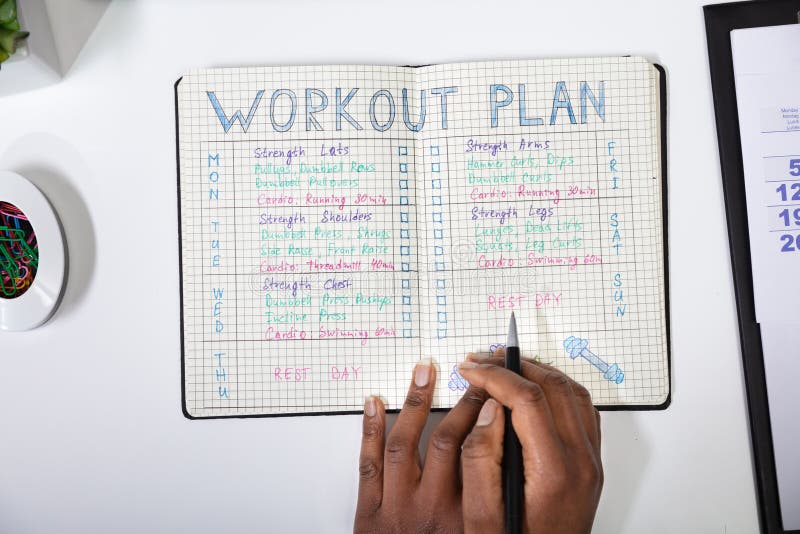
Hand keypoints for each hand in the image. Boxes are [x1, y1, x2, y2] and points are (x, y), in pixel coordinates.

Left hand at [354, 358, 488, 533]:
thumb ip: (488, 505)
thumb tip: (507, 467)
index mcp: (463, 519)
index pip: (479, 457)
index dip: (489, 420)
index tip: (500, 396)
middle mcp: (431, 508)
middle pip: (447, 442)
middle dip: (462, 405)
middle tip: (473, 379)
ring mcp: (396, 507)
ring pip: (405, 444)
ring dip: (414, 403)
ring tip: (424, 372)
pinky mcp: (369, 511)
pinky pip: (368, 462)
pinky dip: (369, 429)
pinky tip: (373, 403)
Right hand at [457, 352, 602, 533]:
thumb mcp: (481, 515)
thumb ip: (479, 458)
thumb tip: (489, 408)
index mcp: (554, 473)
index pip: (528, 400)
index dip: (494, 376)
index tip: (470, 369)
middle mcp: (581, 463)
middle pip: (553, 387)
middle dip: (513, 364)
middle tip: (482, 360)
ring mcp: (591, 462)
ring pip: (573, 392)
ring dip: (538, 371)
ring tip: (504, 366)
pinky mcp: (591, 464)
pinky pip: (583, 409)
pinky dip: (558, 388)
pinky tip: (534, 388)